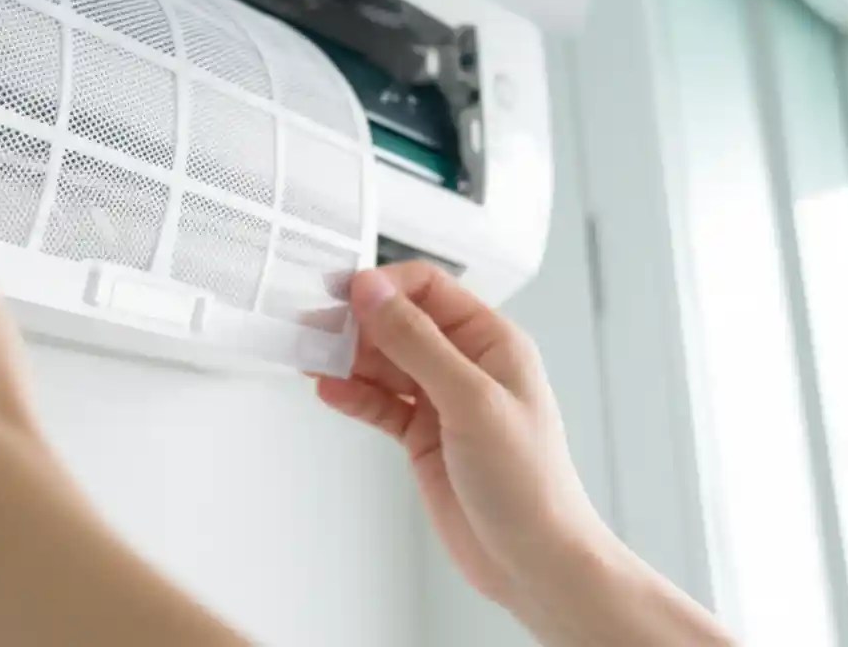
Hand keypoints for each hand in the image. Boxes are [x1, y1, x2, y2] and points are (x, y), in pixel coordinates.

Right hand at [316, 264, 731, 644]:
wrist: (535, 561)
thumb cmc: (528, 483)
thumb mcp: (470, 400)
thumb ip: (417, 343)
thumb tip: (374, 291)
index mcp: (492, 341)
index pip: (430, 289)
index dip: (385, 287)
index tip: (342, 295)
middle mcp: (466, 365)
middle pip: (400, 323)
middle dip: (358, 324)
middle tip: (315, 330)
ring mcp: (442, 402)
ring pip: (384, 363)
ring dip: (349, 361)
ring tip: (312, 361)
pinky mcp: (423, 437)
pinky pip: (380, 404)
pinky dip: (353, 396)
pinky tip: (330, 392)